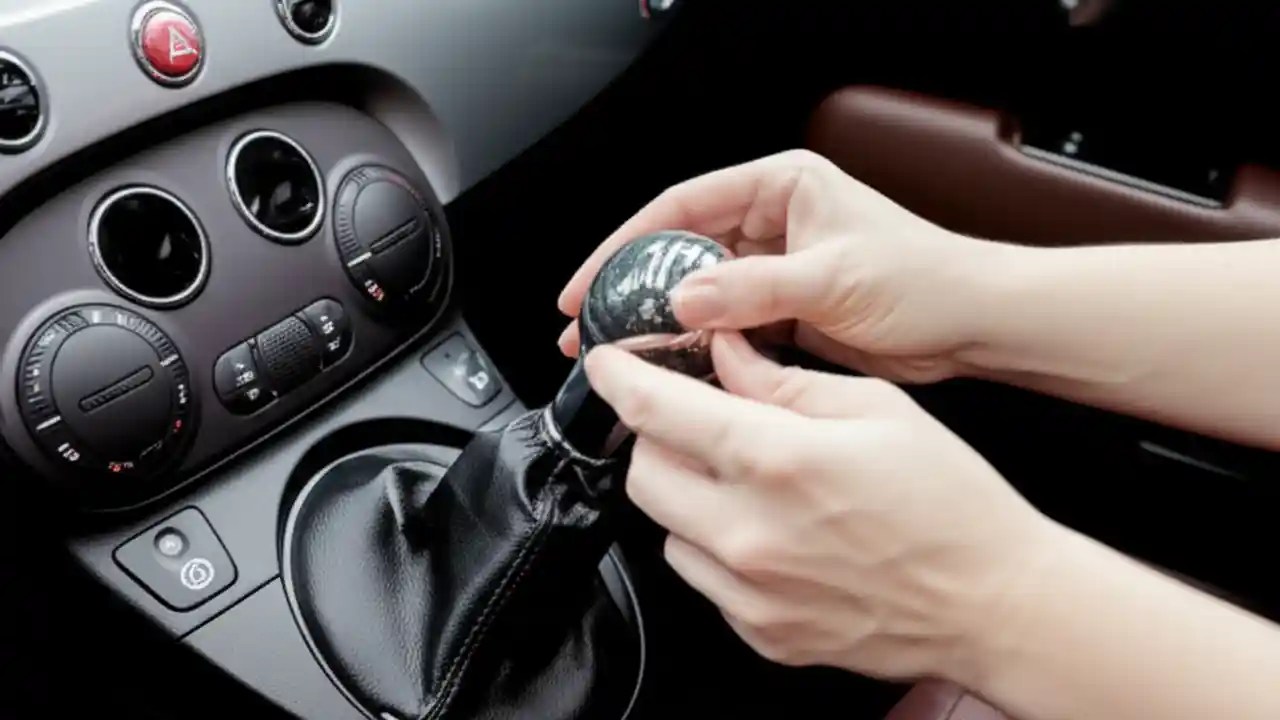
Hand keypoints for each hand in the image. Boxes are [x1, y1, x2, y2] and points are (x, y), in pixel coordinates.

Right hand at [558, 150, 1014, 382]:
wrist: (975, 324)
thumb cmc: (926, 280)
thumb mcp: (832, 278)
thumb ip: (754, 288)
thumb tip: (684, 297)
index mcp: (781, 187)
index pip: (682, 207)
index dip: (626, 243)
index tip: (589, 283)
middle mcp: (773, 220)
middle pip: (680, 250)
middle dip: (632, 286)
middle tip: (587, 323)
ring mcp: (777, 267)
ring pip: (699, 291)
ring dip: (660, 320)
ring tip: (619, 350)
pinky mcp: (785, 309)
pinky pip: (726, 324)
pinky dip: (699, 345)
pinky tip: (672, 366)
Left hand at [585, 332, 1062, 680]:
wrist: (994, 603)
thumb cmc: (950, 502)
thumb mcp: (876, 409)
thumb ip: (783, 384)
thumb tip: (726, 353)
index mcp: (779, 461)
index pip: (658, 413)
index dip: (620, 379)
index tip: (606, 365)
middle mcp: (751, 533)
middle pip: (644, 474)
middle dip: (657, 438)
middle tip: (697, 422)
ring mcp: (751, 593)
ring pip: (667, 528)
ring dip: (688, 495)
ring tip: (750, 483)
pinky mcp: (760, 633)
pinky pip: (704, 577)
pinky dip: (717, 545)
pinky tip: (771, 532)